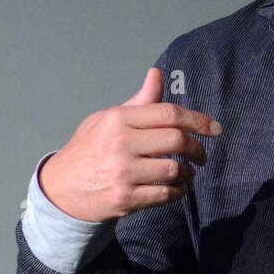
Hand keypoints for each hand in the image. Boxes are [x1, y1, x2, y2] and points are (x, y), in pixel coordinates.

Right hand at [37, 67, 222, 222]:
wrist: (59, 190)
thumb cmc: (87, 150)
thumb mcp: (106, 119)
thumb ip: (138, 102)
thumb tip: (157, 74)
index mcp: (118, 120)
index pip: (169, 114)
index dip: (198, 120)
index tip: (214, 128)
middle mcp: (121, 144)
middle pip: (177, 141)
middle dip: (197, 148)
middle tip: (201, 155)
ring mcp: (123, 173)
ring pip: (174, 170)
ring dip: (188, 173)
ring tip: (187, 173)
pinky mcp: (125, 199)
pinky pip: (165, 194)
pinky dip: (177, 192)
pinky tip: (175, 188)